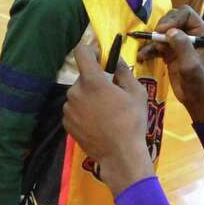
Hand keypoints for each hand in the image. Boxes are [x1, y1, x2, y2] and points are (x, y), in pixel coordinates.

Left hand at [62, 44, 155, 194]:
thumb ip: (124, 72)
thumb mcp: (136, 93)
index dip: (90, 49)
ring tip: (105, 111)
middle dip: (95, 80)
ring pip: (78, 94)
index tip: (99, 56)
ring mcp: (68, 109)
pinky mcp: (67, 123)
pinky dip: (83, 111)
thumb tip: (117, 60)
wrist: (120, 154)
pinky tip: (97, 122)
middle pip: (83, 77)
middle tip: (111, 92)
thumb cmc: (131, 121)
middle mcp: (75, 92)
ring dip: (89, 96)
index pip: (81, 52)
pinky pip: (74, 110)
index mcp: (92, 81)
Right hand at [137, 7, 203, 122]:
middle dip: (161, 27)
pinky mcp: (171, 53)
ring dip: (152, 39)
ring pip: (163, 31)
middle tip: (155, 38)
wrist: (198, 101)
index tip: (163, 31)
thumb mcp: (191, 65)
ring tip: (145, 50)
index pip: (186, 14)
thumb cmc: (200, 84)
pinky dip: (149, 49)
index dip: (173, 18)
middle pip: (172, 19)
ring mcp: (180, 44)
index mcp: (202, 33)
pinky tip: (142, 56)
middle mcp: (191, 35)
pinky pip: (158, 45)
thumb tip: (170, 31)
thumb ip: (182, 46)